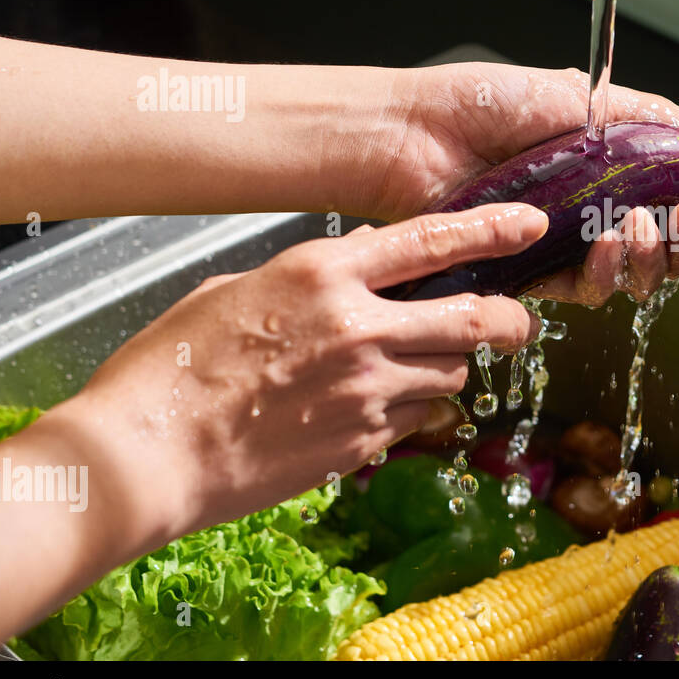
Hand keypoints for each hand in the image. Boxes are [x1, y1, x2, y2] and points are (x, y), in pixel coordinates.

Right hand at [71, 203, 546, 538]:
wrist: (148, 453)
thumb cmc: (174, 363)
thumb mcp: (240, 289)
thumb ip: (314, 279)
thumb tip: (358, 270)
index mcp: (324, 273)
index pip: (431, 240)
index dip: (491, 230)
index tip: (531, 225)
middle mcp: (360, 327)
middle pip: (472, 318)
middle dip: (510, 321)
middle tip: (521, 324)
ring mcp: (367, 390)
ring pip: (452, 373)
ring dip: (448, 368)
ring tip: (414, 368)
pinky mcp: (363, 442)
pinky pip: (417, 420)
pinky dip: (412, 412)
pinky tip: (373, 410)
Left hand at [366, 63, 678, 303]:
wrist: (418, 133)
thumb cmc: (486, 105)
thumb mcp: (583, 97)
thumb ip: (654, 117)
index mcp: (615, 172)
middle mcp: (596, 214)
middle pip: (670, 253)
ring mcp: (566, 247)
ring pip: (636, 280)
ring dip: (653, 259)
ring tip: (639, 228)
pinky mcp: (533, 274)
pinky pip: (586, 292)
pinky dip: (605, 274)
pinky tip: (603, 244)